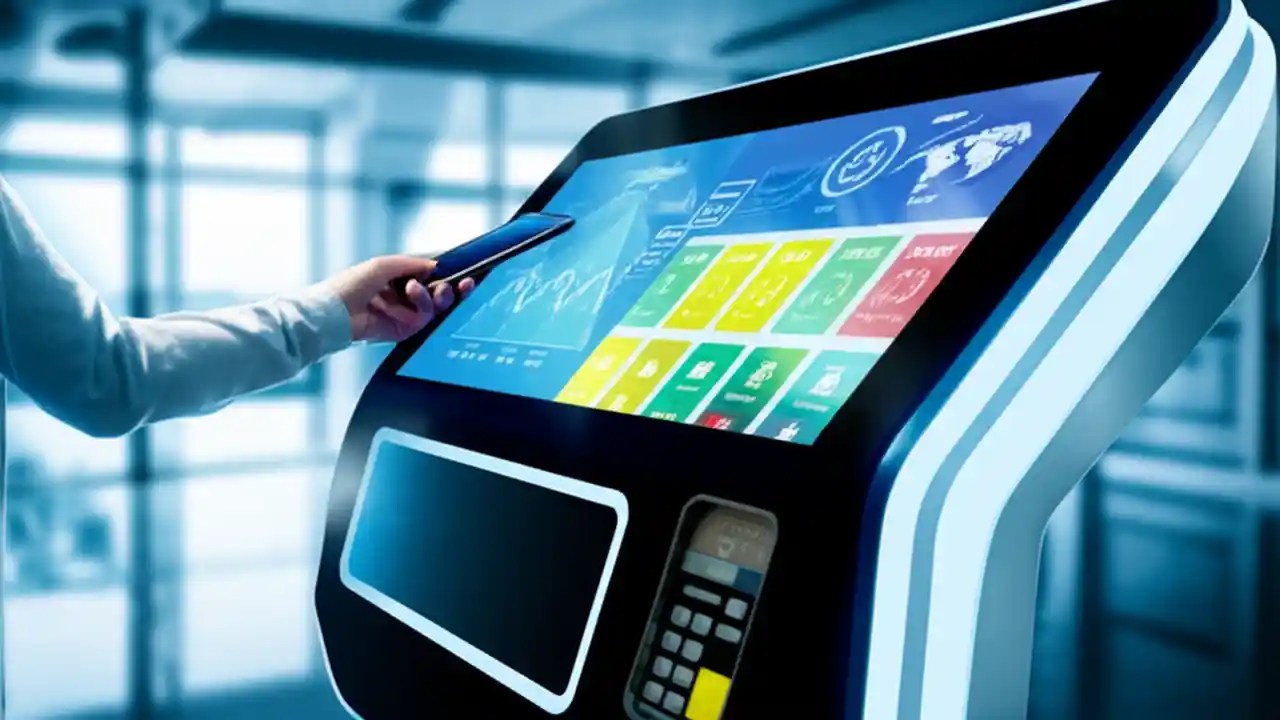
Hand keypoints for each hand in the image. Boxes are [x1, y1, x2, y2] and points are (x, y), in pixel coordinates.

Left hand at [325, 255, 474, 342]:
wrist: (334, 313)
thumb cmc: (352, 284)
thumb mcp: (384, 264)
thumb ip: (413, 263)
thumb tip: (437, 266)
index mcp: (399, 277)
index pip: (431, 274)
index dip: (448, 273)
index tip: (463, 271)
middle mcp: (405, 295)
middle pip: (439, 292)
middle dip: (452, 287)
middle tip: (460, 283)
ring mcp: (407, 313)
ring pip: (436, 306)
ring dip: (437, 295)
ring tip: (422, 286)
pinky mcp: (406, 330)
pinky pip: (426, 318)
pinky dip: (425, 304)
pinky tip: (414, 292)